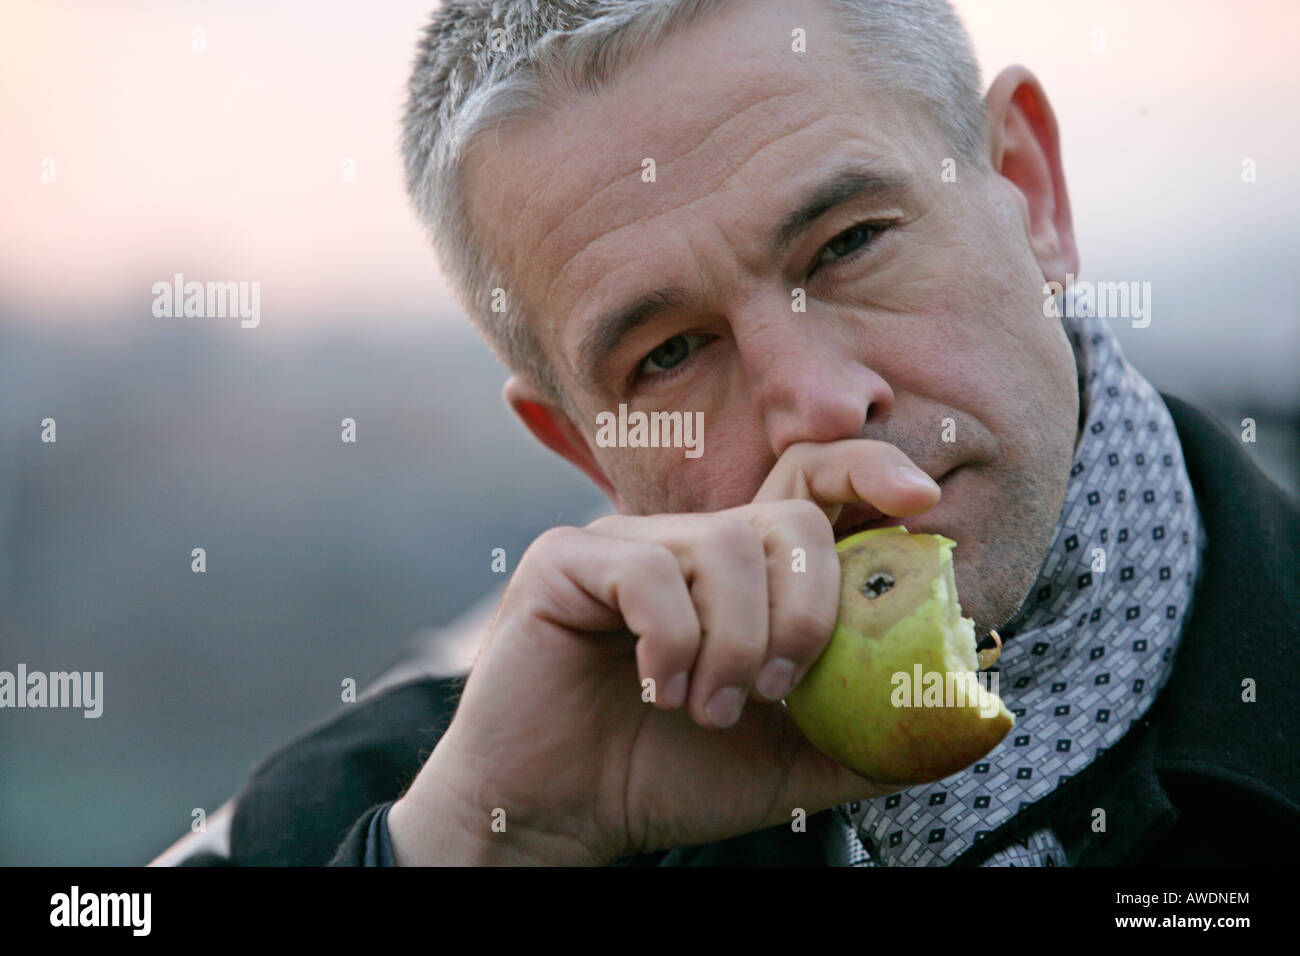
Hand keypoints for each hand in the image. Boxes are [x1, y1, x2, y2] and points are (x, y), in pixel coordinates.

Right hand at [388, 440, 939, 864]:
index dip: (867, 472)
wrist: (557, 818)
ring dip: (735, 646)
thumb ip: (873, 736)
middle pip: (785, 520)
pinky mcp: (565, 561)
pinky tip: (657, 690)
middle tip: (774, 692)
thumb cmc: (666, 778)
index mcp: (738, 573)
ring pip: (723, 548)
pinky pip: (649, 572)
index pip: (809, 484)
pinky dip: (673, 642)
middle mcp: (684, 540)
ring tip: (709, 710)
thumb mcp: (790, 765)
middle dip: (804, 614)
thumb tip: (982, 721)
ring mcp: (622, 541)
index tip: (923, 500)